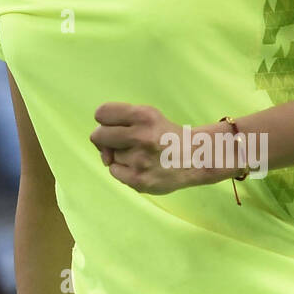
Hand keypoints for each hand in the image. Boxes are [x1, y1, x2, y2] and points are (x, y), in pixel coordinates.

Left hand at [89, 103, 221, 194]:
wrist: (195, 158)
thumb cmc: (165, 135)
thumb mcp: (148, 115)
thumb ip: (119, 121)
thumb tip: (100, 148)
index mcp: (143, 116)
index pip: (102, 113)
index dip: (105, 120)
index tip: (114, 124)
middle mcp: (141, 136)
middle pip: (98, 136)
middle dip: (105, 139)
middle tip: (122, 142)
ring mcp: (140, 160)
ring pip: (108, 155)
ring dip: (119, 155)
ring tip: (140, 155)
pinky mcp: (139, 180)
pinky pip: (114, 172)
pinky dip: (123, 170)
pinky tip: (139, 167)